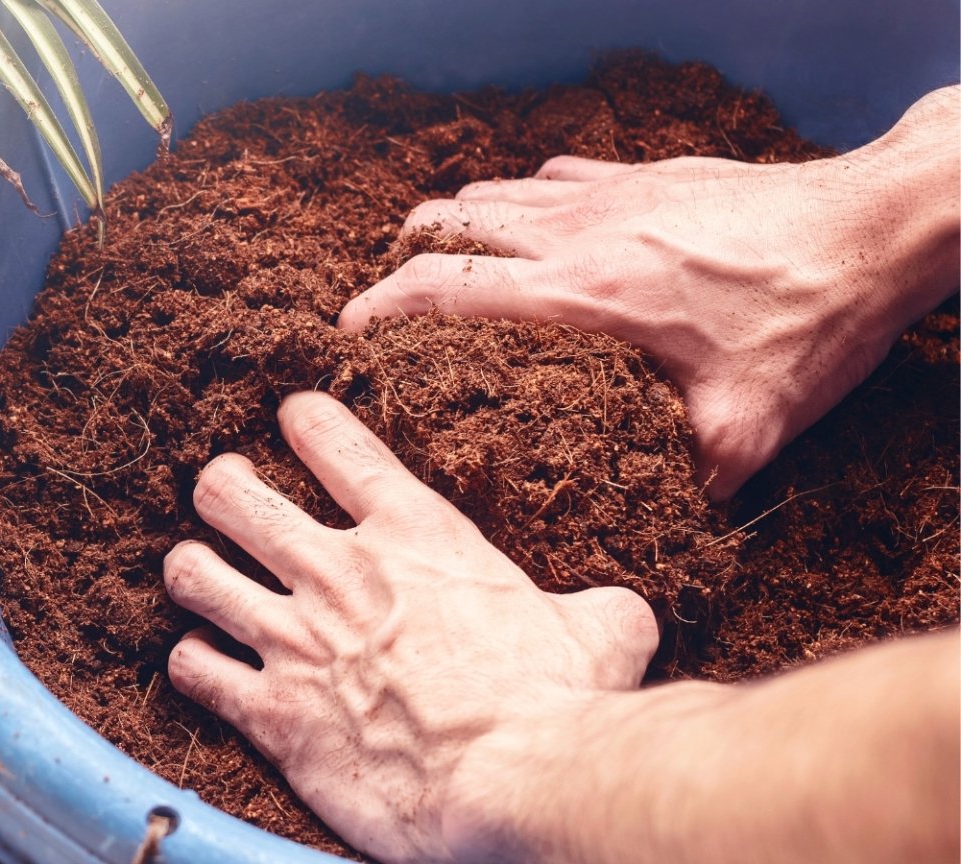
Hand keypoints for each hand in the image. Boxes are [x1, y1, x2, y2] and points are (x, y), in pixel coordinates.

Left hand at [163, 391, 658, 861]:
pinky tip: (205, 664)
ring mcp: (294, 638)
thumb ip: (597, 606)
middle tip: (227, 499)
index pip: (328, 438)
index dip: (301, 421)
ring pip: (193, 572)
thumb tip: (618, 613)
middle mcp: (337, 570)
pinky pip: (195, 668)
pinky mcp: (271, 711)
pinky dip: (194, 663)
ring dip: (193, 571)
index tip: (292, 422)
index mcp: (413, 530)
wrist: (517, 779)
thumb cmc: (558, 701)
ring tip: (199, 575)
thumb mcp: (602, 629)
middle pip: (230, 492)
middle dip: (220, 489)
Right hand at [339, 88, 958, 498]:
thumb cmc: (811, 317)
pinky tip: (531, 230)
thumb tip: (651, 539)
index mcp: (583, 293)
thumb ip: (685, 482)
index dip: (381, 308)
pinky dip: (517, 203)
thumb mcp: (750, 424)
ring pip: (489, 192)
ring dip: (452, 227)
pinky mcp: (641, 172)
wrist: (875, 224)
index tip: (347, 333)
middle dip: (400, 259)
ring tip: (441, 269)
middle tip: (388, 306)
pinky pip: (548, 179)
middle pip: (446, 223)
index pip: (445, 284)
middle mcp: (577, 231)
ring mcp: (607, 193)